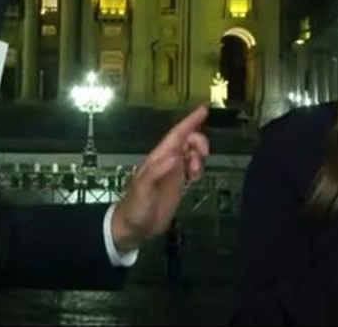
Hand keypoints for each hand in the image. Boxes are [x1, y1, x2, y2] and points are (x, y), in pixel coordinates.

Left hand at [110, 106, 209, 252]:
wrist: (134, 228)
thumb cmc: (135, 208)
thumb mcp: (143, 189)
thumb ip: (157, 172)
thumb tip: (174, 156)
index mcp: (158, 158)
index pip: (176, 135)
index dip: (190, 122)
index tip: (203, 111)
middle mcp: (166, 161)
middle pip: (187, 141)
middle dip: (199, 142)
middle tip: (203, 155)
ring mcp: (172, 172)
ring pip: (191, 153)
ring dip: (198, 157)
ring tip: (195, 173)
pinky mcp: (177, 183)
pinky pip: (192, 167)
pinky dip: (198, 167)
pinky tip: (195, 177)